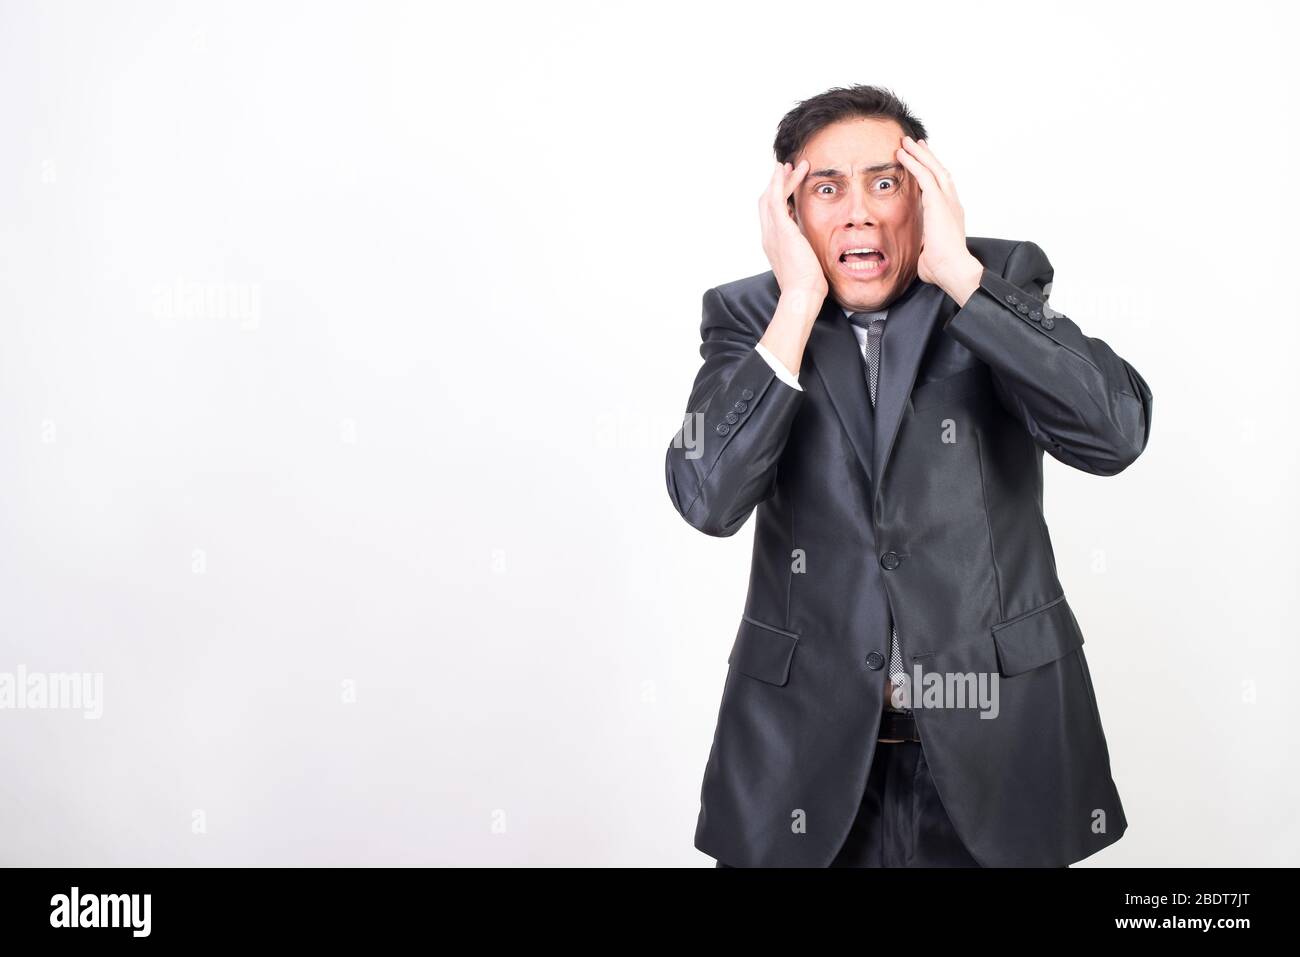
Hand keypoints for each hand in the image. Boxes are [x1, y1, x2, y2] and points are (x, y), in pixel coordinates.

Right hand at [759, 159, 827, 301]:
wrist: (801, 295)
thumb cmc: (807, 286)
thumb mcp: (806, 263)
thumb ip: (806, 250)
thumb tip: (816, 246)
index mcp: (774, 244)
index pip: (772, 215)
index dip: (778, 198)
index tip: (788, 187)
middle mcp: (769, 236)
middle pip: (766, 202)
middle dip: (776, 184)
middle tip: (786, 169)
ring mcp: (773, 232)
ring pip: (770, 197)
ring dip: (781, 179)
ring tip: (792, 164)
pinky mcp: (782, 230)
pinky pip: (776, 199)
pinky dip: (779, 182)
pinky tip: (785, 170)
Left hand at [894, 137, 982, 302]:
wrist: (953, 270)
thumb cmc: (941, 269)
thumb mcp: (927, 253)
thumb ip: (923, 248)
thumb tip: (916, 255)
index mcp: (950, 215)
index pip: (941, 188)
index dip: (931, 173)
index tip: (922, 163)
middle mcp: (952, 204)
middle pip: (939, 172)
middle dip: (926, 156)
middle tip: (915, 143)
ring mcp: (948, 201)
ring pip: (933, 169)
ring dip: (919, 154)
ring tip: (906, 142)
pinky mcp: (939, 202)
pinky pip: (925, 175)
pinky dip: (914, 162)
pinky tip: (902, 154)